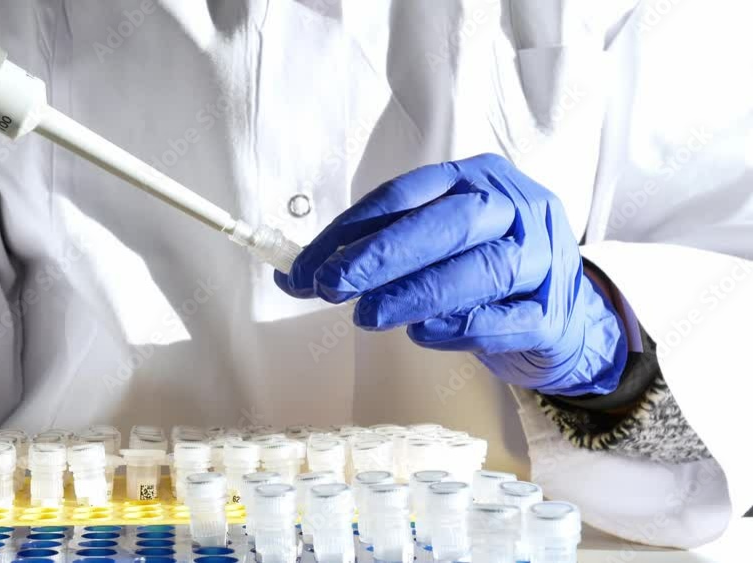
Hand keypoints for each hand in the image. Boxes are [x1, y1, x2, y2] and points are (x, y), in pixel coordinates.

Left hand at [276, 154, 626, 395]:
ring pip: (481, 271)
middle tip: (333, 285)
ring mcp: (543, 261)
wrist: (563, 314)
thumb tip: (297, 275)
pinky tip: (421, 334)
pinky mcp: (552, 315)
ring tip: (369, 316)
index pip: (408, 194)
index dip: (353, 229)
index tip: (309, 265)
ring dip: (416, 294)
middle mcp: (518, 210)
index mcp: (479, 180)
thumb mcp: (435, 244)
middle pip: (450, 224)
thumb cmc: (482, 270)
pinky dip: (457, 329)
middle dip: (384, 255)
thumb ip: (376, 250)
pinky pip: (505, 321)